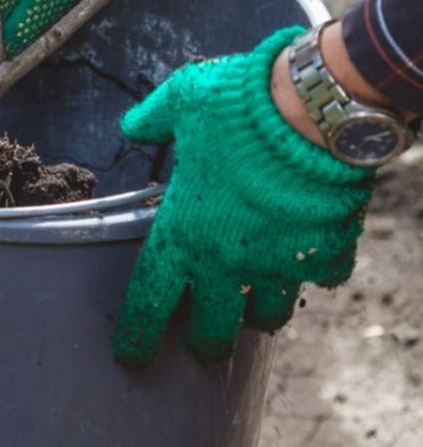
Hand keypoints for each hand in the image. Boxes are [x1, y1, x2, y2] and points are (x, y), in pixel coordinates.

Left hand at [112, 27, 375, 368]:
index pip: (151, 300)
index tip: (131, 355)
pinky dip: (314, 272)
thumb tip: (132, 125)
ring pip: (269, 315)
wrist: (309, 109)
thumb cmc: (234, 103)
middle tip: (202, 342)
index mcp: (184, 231)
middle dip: (206, 342)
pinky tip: (309, 259)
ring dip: (259, 314)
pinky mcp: (325, 254)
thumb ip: (153, 118)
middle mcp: (229, 261)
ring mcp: (279, 264)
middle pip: (213, 330)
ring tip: (255, 310)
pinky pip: (320, 278)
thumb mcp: (180, 100)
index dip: (138, 333)